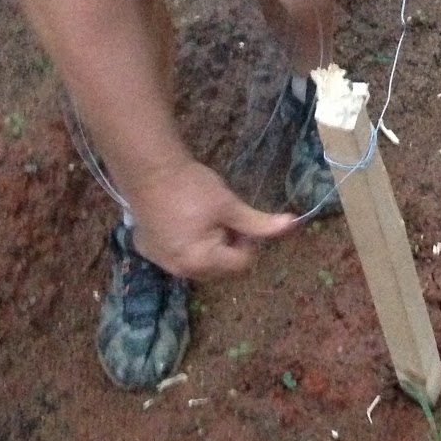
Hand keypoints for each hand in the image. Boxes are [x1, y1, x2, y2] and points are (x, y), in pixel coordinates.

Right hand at [127, 159, 293, 277]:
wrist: (148, 169)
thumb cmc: (192, 187)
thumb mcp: (229, 205)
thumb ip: (259, 223)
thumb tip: (293, 225)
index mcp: (202, 262)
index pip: (242, 263)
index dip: (247, 241)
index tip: (238, 219)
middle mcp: (179, 270)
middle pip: (220, 267)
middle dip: (226, 245)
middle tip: (220, 217)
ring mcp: (160, 261)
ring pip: (198, 262)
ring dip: (206, 245)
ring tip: (200, 216)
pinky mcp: (147, 249)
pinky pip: (176, 253)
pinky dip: (184, 242)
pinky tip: (179, 219)